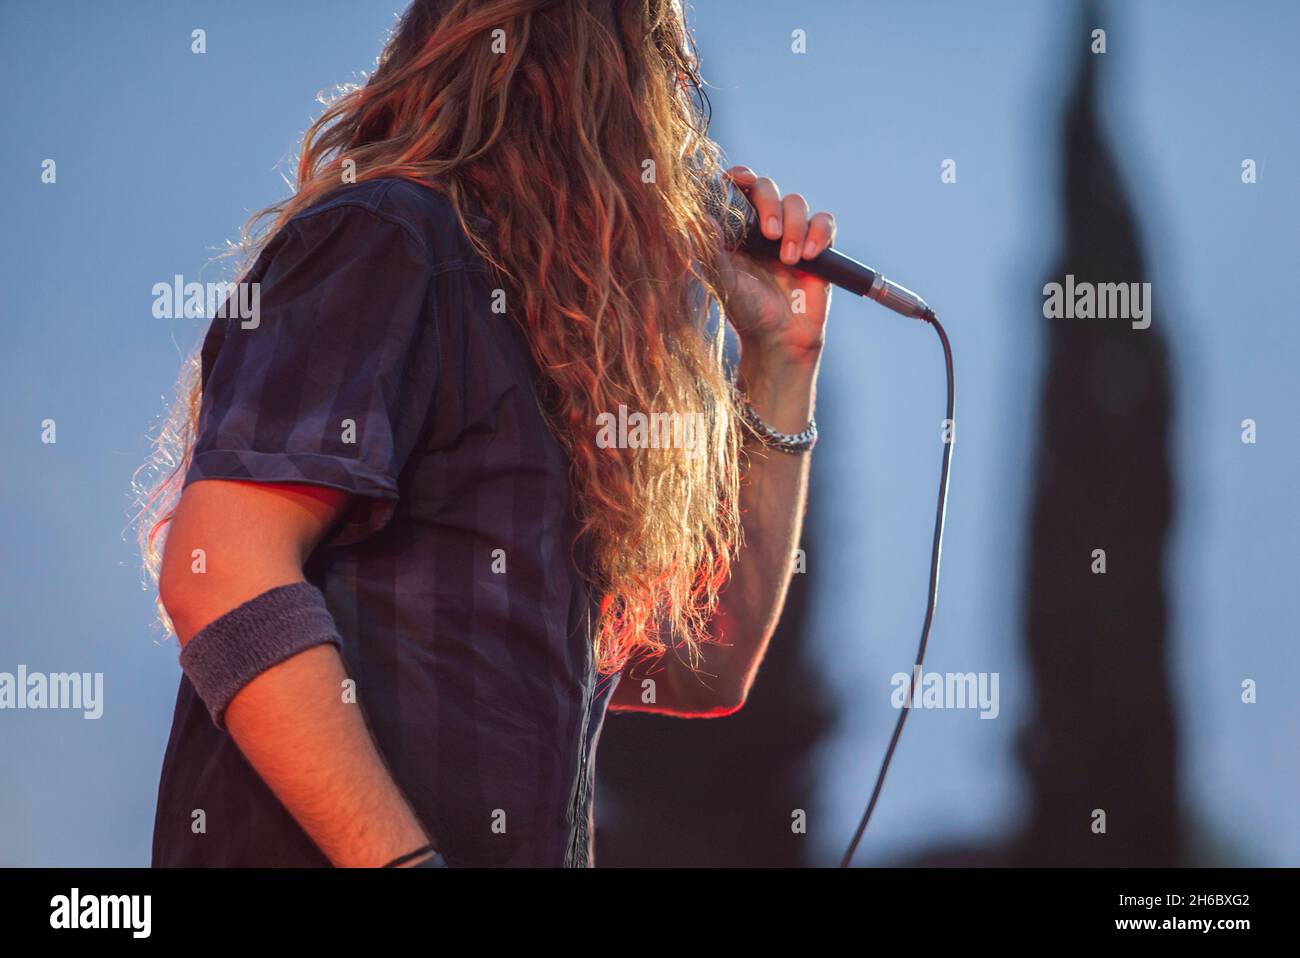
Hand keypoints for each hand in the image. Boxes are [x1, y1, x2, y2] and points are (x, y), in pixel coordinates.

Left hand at [717, 165, 835, 367]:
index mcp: (735, 229)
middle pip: (767, 188)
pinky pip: (824, 221)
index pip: (736, 189)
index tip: (741, 179)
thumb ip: (709, 248)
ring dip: (795, 226)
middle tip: (770, 233)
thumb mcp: (723, 280)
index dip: (738, 177)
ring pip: (796, 202)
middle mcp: (761, 226)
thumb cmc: (746, 312)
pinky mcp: (817, 245)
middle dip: (770, 203)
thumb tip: (693, 216)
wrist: (780, 339)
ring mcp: (791, 233)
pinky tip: (810, 256)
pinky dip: (819, 233)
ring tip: (790, 259)